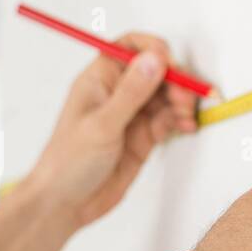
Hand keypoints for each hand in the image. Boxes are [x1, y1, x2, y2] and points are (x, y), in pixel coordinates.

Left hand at [27, 31, 199, 228]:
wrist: (64, 204)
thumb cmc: (68, 162)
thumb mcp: (102, 125)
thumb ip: (132, 93)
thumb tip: (154, 59)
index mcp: (99, 80)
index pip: (130, 46)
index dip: (153, 49)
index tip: (170, 64)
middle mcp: (116, 93)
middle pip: (155, 70)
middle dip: (175, 79)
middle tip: (185, 98)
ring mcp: (131, 115)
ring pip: (166, 95)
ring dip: (182, 101)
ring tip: (186, 115)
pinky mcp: (142, 137)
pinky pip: (168, 119)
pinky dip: (181, 119)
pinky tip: (187, 126)